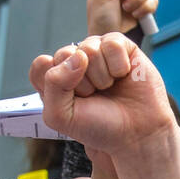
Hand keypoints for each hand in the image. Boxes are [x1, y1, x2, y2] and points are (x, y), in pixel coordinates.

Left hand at [29, 34, 174, 159]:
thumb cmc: (100, 127)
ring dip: (102, 76)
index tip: (74, 103)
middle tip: (96, 97)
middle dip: (82, 83)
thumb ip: (53, 84)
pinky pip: (112, 43)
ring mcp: (98, 53)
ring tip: (111, 88)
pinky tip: (124, 76)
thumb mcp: (62, 116)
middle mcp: (75, 62)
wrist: (138, 135)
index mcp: (56, 78)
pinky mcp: (121, 47)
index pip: (41, 66)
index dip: (57, 84)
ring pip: (89, 49)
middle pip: (65, 54)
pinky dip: (119, 65)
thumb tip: (78, 54)